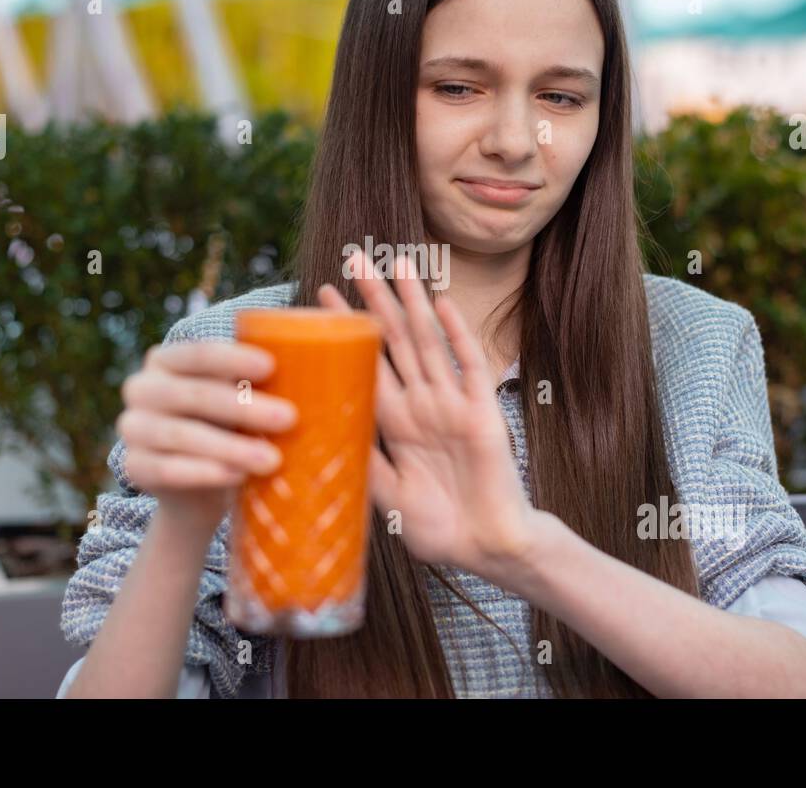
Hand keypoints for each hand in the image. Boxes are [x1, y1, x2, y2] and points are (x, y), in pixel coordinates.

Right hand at [116, 339, 298, 530]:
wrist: (201, 488)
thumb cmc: (231, 427)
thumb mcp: (241, 399)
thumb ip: (259, 380)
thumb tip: (314, 362)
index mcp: (167, 359)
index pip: (198, 353)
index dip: (233, 358)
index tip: (272, 367)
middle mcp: (142, 387)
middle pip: (194, 395)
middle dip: (244, 407)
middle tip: (289, 418)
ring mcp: (131, 428)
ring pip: (181, 435)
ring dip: (230, 447)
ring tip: (272, 460)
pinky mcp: (133, 467)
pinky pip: (168, 469)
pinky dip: (205, 473)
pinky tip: (238, 477)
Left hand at [317, 251, 539, 575]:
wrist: (488, 548)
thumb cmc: (439, 529)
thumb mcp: (386, 497)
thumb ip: (362, 464)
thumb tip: (317, 434)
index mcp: (396, 424)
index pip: (365, 364)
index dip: (346, 331)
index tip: (322, 295)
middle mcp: (422, 405)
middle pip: (394, 341)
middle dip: (375, 300)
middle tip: (355, 258)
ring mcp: (453, 404)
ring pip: (428, 342)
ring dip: (412, 302)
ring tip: (397, 263)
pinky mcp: (483, 412)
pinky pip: (469, 365)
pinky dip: (456, 334)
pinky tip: (442, 304)